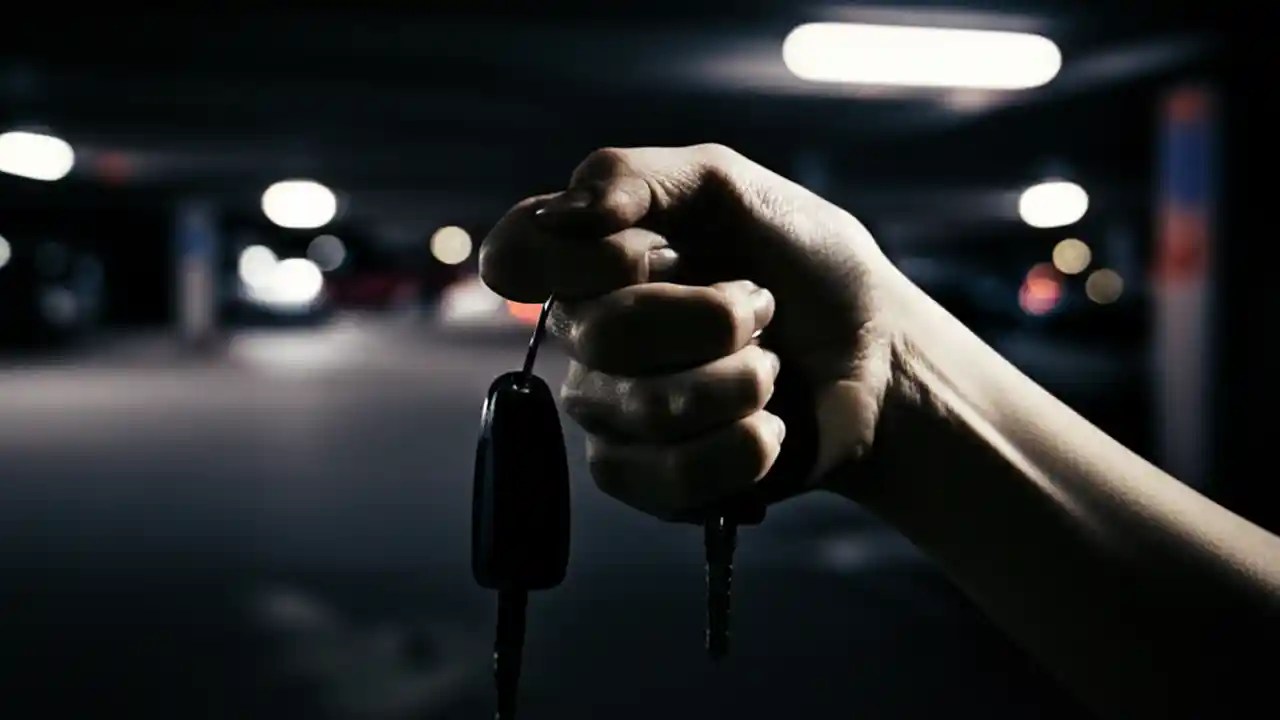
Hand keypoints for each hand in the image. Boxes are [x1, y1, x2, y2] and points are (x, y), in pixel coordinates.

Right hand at [480, 144, 913, 520]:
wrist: (878, 353)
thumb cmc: (803, 262)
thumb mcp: (730, 185)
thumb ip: (636, 176)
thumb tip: (565, 214)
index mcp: (591, 260)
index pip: (517, 258)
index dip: (584, 259)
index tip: (657, 251)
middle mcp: (587, 337)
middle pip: (603, 335)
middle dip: (713, 318)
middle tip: (761, 306)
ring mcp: (612, 414)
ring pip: (647, 409)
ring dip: (742, 382)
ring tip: (772, 369)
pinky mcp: (649, 481)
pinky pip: (671, 476)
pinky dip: (745, 446)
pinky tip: (770, 427)